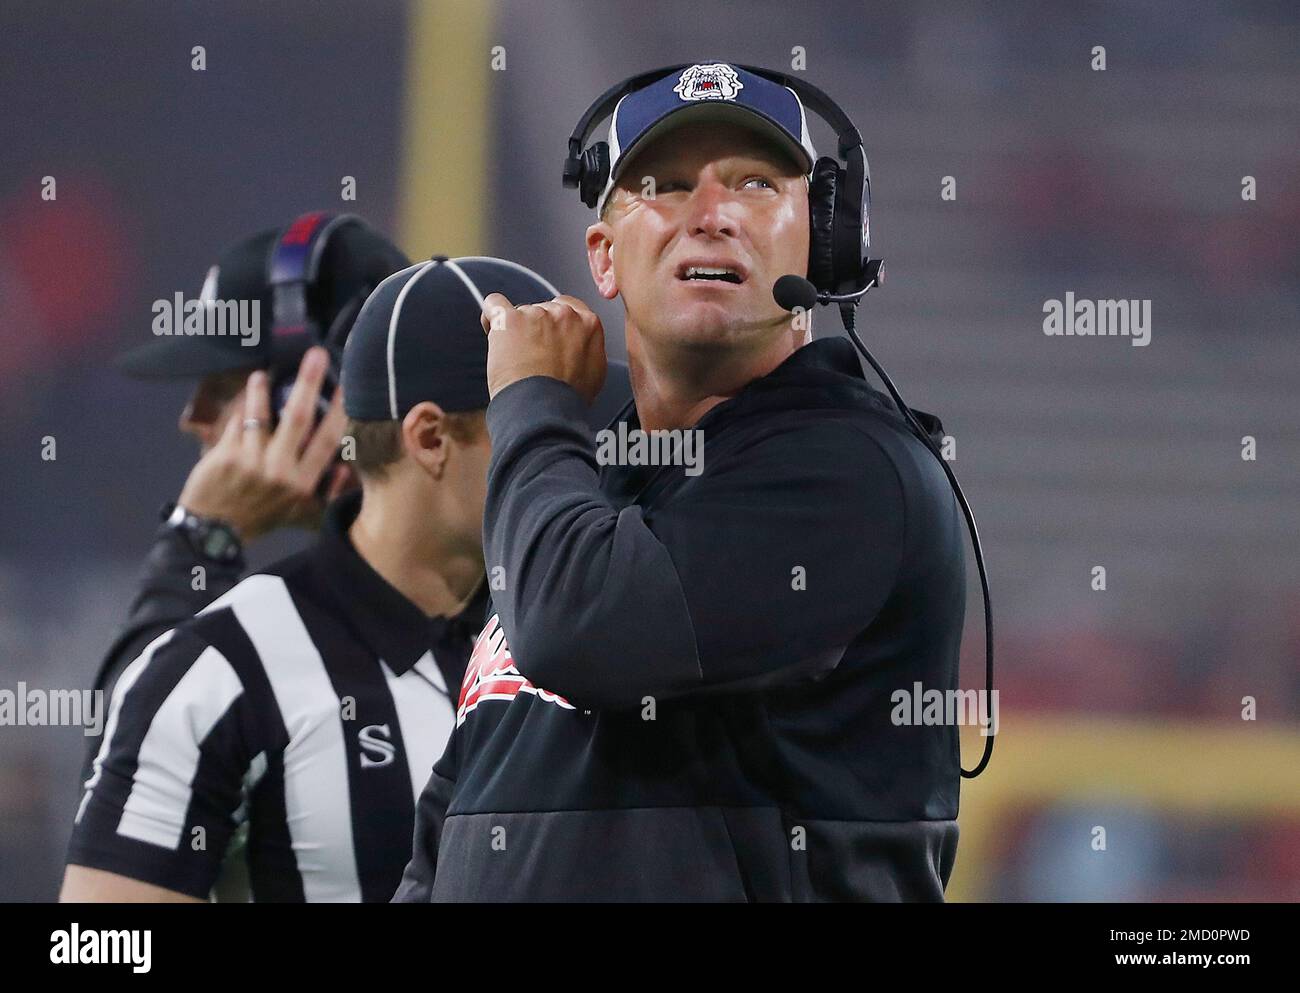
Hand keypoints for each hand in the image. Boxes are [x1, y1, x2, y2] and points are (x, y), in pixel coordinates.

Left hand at [177, 347, 350, 540]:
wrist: (214, 531)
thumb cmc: (261, 517)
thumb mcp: (299, 511)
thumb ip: (323, 490)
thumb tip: (345, 467)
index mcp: (303, 483)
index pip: (327, 441)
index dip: (338, 411)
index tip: (347, 387)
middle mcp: (280, 470)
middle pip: (298, 417)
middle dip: (309, 382)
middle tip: (317, 355)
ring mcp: (251, 461)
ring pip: (261, 414)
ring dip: (262, 389)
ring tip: (263, 374)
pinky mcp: (225, 455)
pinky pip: (237, 422)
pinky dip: (242, 407)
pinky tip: (246, 395)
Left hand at [480, 293, 606, 404]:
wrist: (544, 411)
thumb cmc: (567, 400)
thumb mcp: (594, 372)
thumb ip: (587, 348)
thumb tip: (578, 344)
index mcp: (588, 323)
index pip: (568, 307)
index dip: (554, 324)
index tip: (547, 339)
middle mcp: (564, 313)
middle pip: (542, 309)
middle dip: (536, 328)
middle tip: (531, 356)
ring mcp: (537, 314)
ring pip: (519, 312)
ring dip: (515, 330)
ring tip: (514, 359)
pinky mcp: (510, 319)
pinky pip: (494, 304)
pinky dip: (491, 317)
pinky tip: (492, 330)